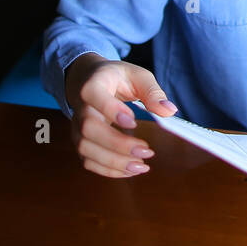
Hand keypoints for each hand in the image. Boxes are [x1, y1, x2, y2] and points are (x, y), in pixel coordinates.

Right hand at [64, 53, 177, 178]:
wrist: (87, 81)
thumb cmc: (115, 78)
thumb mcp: (136, 75)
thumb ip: (152, 92)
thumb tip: (169, 111)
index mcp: (92, 85)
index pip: (93, 96)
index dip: (111, 110)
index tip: (134, 122)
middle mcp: (79, 108)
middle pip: (89, 129)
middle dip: (118, 144)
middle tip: (146, 151)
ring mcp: (77, 127)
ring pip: (86, 149)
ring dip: (114, 162)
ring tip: (142, 166)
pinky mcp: (81, 142)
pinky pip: (89, 161)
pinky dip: (109, 170)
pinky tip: (131, 169)